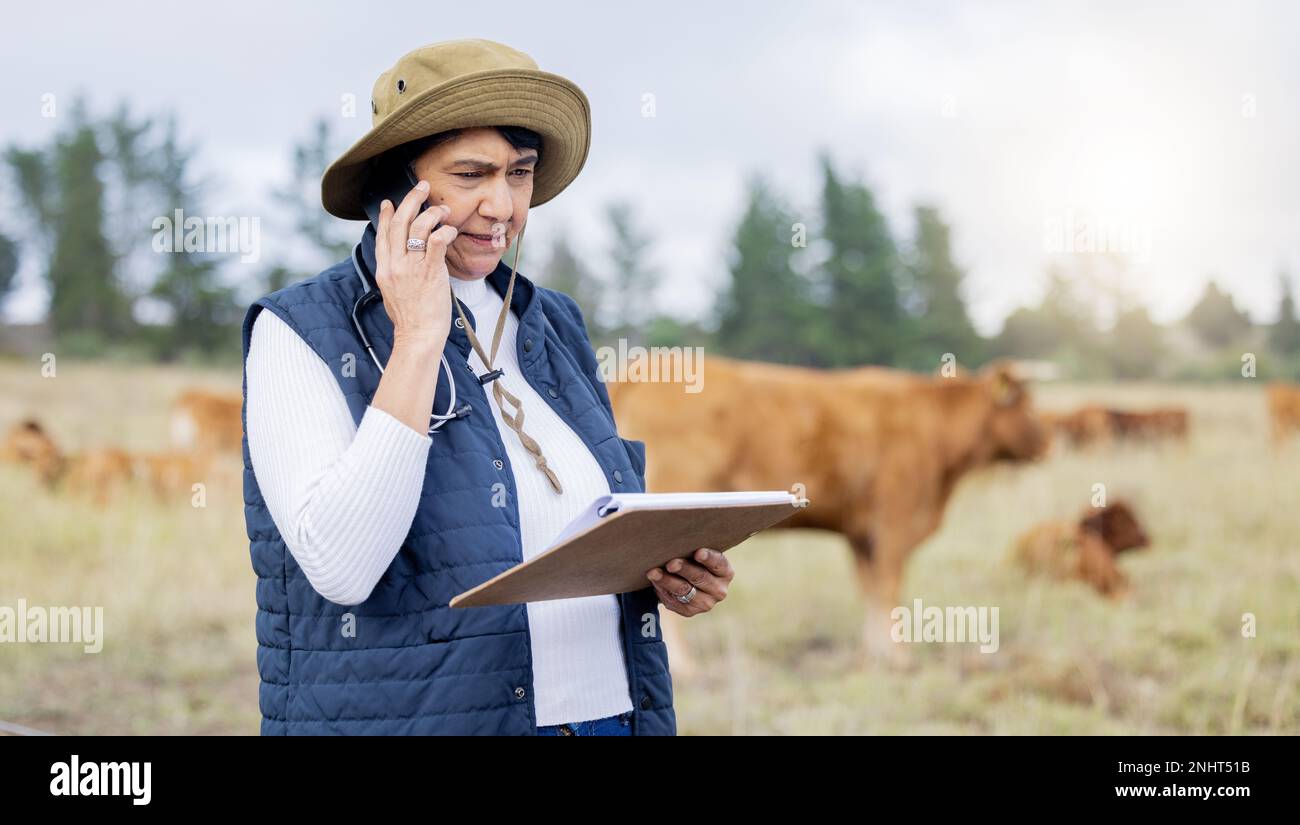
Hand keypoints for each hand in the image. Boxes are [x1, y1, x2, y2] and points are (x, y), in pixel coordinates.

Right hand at [374, 181, 457, 345]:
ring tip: (444, 209)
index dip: (385, 215)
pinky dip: (445, 231)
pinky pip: (438, 242)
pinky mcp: (431, 272)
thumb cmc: (410, 320)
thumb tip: (400, 263)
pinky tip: (451, 230)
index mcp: (384, 269)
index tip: (389, 202)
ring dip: (432, 213)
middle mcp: (395, 265)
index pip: (382, 235)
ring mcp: (412, 268)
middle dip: (410, 200)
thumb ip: (395, 274)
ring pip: (419, 228)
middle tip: (422, 187)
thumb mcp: (393, 293)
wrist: (418, 337)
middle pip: (399, 223)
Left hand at [645, 548, 732, 616]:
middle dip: (683, 569)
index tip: (698, 552)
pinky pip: (675, 602)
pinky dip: (662, 590)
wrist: (686, 579)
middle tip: (670, 563)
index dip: (708, 558)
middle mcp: (719, 590)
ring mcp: (705, 603)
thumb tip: (676, 540)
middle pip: (700, 577)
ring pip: (684, 590)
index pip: (719, 563)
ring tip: (654, 572)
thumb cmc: (692, 559)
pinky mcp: (690, 611)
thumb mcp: (698, 553)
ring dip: (667, 581)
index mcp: (725, 572)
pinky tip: (655, 581)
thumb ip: (693, 548)